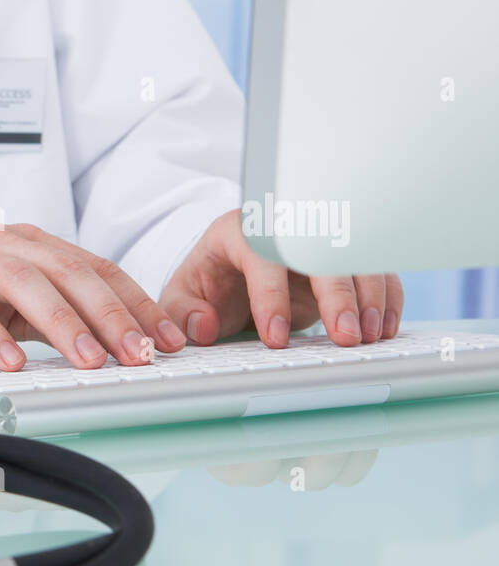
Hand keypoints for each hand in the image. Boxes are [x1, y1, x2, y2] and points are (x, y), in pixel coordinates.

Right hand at [0, 223, 186, 370]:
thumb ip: (36, 312)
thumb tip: (96, 345)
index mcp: (22, 246)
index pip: (92, 269)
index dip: (135, 302)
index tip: (169, 339)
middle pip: (67, 271)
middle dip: (112, 313)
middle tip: (143, 354)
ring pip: (22, 281)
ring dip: (61, 322)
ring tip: (89, 361)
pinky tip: (10, 361)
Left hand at [160, 210, 404, 346]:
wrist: (230, 268)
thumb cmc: (208, 282)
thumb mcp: (180, 296)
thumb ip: (183, 313)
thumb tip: (204, 327)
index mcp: (240, 231)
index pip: (262, 256)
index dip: (270, 297)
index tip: (274, 338)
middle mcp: (286, 227)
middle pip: (321, 250)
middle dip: (337, 295)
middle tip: (345, 338)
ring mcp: (320, 239)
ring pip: (357, 257)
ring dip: (369, 298)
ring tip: (367, 337)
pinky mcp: (344, 258)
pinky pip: (375, 269)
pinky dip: (385, 298)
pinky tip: (382, 328)